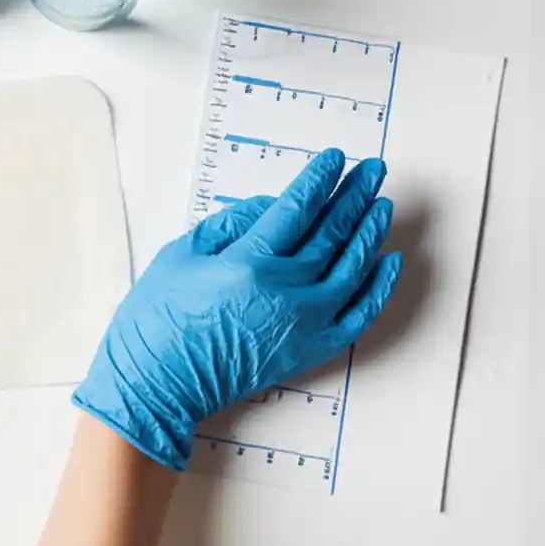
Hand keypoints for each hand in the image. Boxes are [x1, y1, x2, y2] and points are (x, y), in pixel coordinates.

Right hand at [74, 149, 402, 469]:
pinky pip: (359, 315)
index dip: (319, 179)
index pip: (297, 208)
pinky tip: (388, 262)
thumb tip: (270, 207)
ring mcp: (304, 322)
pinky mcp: (310, 349)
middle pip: (333, 232)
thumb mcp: (179, 256)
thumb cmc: (156, 321)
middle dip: (355, 196)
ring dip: (371, 232)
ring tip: (382, 205)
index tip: (335, 159)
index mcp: (247, 261)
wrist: (158, 386)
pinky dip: (379, 287)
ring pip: (353, 267)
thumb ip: (227, 224)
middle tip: (372, 171)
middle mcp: (285, 289)